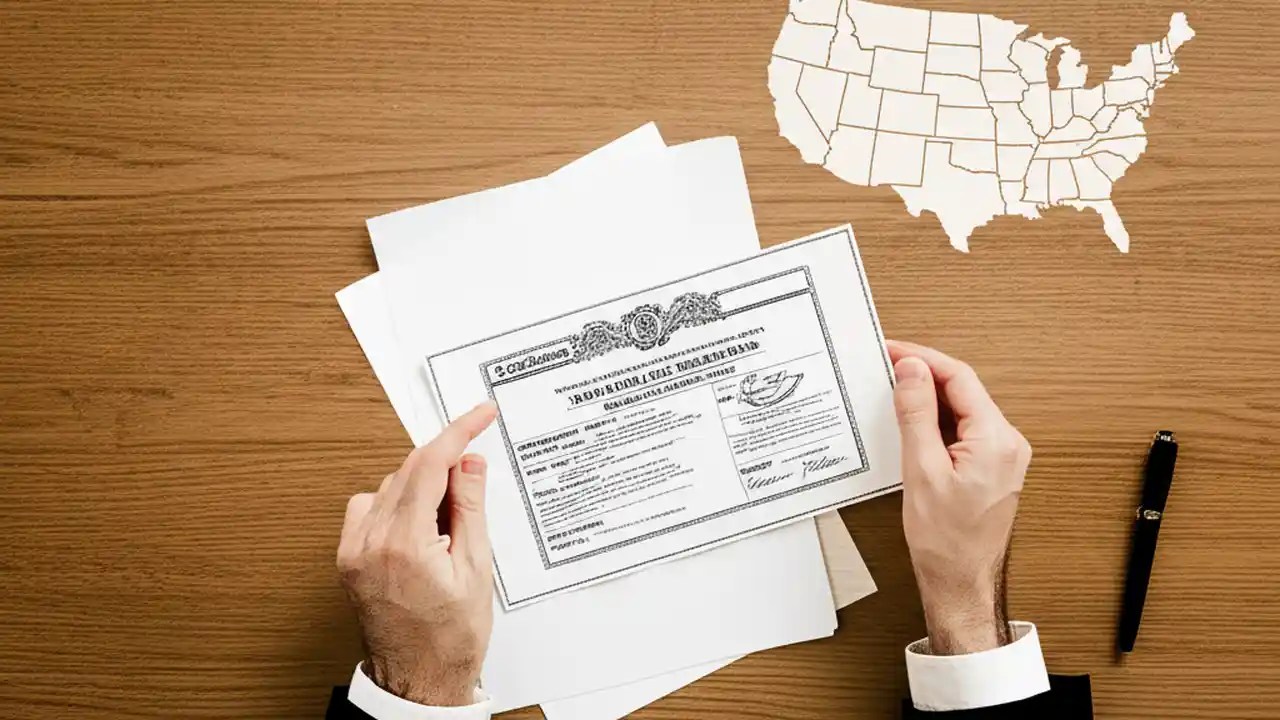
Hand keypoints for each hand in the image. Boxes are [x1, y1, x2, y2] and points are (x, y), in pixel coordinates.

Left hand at [336, 402, 498, 705]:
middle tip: (475, 475)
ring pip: (388, 487)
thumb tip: (470, 463)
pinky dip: (395, 505)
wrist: (420, 680)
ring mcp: (353, 552)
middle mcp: (369, 543)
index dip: (458, 432)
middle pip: (407, 471)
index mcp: (404, 543)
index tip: (479, 415)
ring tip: (449, 526)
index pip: (430, 464)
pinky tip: (419, 529)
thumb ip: (470, 507)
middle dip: (444, 462)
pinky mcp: (347, 559)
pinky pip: (368, 509)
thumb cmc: (449, 638)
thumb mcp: (476, 568)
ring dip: (420, 487)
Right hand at [887, 341, 1031, 655]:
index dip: (923, 359)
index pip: (959, 378)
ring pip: (963, 409)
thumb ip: (916, 414)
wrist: (960, 582)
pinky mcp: (993, 467)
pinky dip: (937, 420)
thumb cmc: (945, 540)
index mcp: (997, 440)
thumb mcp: (921, 470)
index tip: (892, 351)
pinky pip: (964, 429)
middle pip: (963, 390)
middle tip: (885, 367)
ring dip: (928, 398)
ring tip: (892, 393)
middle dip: (923, 375)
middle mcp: (1008, 443)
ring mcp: (1003, 455)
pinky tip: (912, 423)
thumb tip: (911, 371)